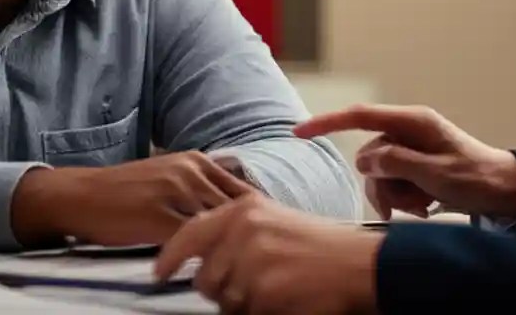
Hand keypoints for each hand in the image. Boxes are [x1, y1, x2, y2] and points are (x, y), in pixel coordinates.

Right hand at [10, 152, 256, 245]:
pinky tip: (203, 272)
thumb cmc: (126, 191)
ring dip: (227, 248)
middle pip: (235, 209)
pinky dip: (199, 257)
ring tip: (234, 269)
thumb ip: (200, 187)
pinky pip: (190, 241)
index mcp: (197, 161)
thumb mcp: (169, 175)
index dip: (258, 216)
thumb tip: (234, 213)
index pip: (242, 190)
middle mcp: (190, 171)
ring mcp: (175, 192)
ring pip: (216, 225)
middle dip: (248, 235)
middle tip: (258, 258)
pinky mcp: (158, 217)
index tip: (266, 237)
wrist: (82, 195)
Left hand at [155, 194, 381, 314]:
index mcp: (241, 210)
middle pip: (204, 278)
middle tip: (253, 284)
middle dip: (221, 290)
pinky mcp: (265, 290)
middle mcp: (242, 230)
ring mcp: (252, 260)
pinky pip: (245, 314)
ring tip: (276, 288)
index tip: (159, 273)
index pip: (188, 234)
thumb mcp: (271, 220)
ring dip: (244, 303)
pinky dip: (262, 312)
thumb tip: (198, 256)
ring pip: (224, 301)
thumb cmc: (318, 244)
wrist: (357, 263)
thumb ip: (233, 230)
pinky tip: (284, 298)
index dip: (170, 257)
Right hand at [294, 104, 515, 219]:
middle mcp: (407, 131)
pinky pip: (392, 182)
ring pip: (378, 174)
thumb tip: (365, 160)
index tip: (300, 133)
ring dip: (395, 195)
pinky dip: (402, 199)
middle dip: (383, 184)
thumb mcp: (436, 173)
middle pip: (368, 157)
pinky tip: (424, 206)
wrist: (505, 192)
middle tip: (411, 203)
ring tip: (422, 206)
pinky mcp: (414, 165)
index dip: (327, 123)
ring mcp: (411, 149)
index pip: (359, 116)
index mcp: (413, 122)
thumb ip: (397, 163)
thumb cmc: (476, 178)